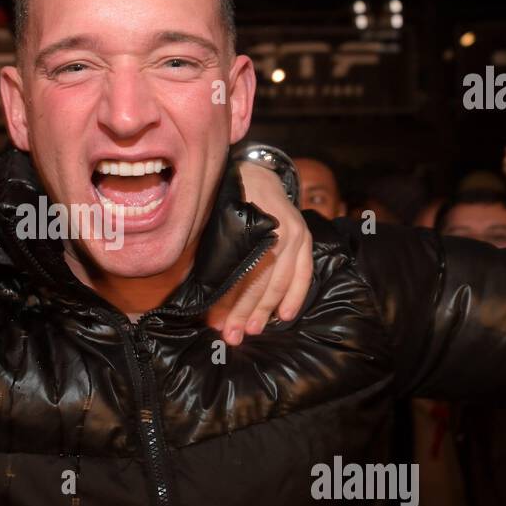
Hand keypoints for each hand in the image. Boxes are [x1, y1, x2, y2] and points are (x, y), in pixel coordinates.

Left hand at [207, 162, 313, 345]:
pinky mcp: (304, 237)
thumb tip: (200, 290)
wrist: (257, 170)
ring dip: (266, 310)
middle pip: (260, 279)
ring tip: (252, 330)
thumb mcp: (215, 216)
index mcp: (249, 224)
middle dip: (244, 312)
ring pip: (280, 280)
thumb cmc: (229, 197)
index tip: (214, 322)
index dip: (227, 299)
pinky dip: (295, 295)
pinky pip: (304, 272)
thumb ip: (212, 249)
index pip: (238, 271)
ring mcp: (294, 233)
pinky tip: (285, 316)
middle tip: (232, 336)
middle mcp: (275, 230)